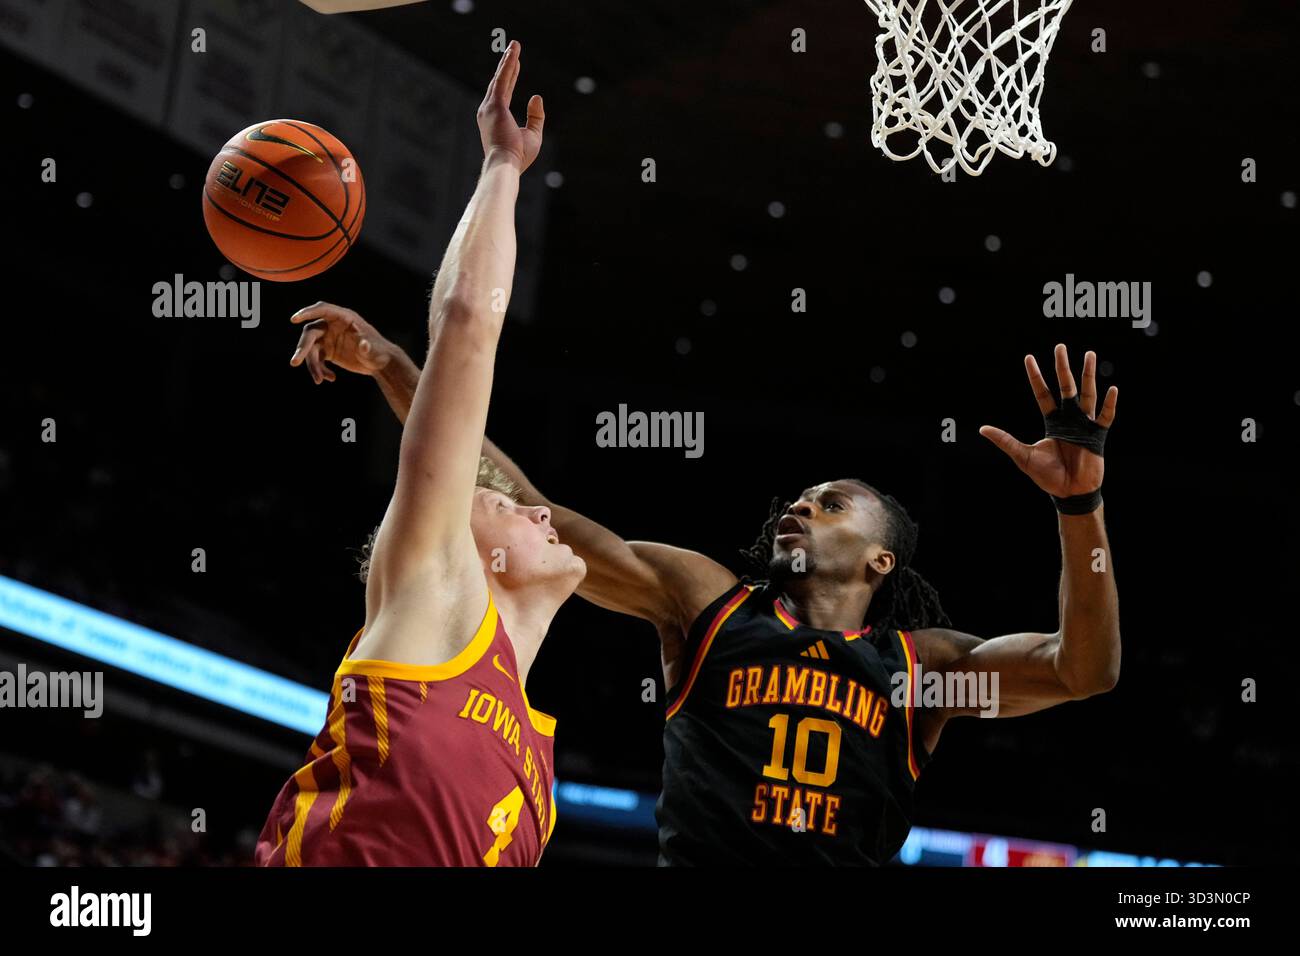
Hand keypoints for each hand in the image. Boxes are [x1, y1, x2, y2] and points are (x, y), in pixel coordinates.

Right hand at [289, 302, 392, 383]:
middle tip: (295, 362)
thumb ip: (367, 347)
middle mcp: (333, 325)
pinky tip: (330, 378)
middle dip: (303, 348)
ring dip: (312, 365)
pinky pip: (316, 358)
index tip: (294, 319)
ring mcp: (329, 337)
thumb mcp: (374, 350)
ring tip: (319, 380)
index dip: (308, 312)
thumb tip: (364, 345)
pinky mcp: (328, 350)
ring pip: (311, 348)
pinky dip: (319, 369)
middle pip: (311, 332)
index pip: (323, 310)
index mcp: (344, 318)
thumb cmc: (380, 353)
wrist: (380, 364)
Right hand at [476, 40, 544, 171]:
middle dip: (507, 64)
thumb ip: (535, 116)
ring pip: (501, 78)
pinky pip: (503, 79)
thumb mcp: (533, 135)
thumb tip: (536, 96)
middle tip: (513, 49)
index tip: (515, 65)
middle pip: (500, 82)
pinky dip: (508, 65)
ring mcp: (489, 107)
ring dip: (508, 60)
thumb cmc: (518, 156)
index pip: (504, 93)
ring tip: (515, 45)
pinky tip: (514, 53)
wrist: (506, 164)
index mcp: (495, 119)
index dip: (511, 77)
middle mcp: (488, 110)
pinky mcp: (495, 105)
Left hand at [979, 344, 1118, 497]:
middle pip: (1066, 387)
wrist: (1069, 493)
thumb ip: (1005, 440)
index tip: (1029, 357)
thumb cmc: (1047, 476)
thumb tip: (982, 429)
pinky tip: (1112, 389)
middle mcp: (1068, 419)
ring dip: (1088, 375)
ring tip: (1090, 354)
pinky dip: (1109, 404)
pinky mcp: (1098, 436)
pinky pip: (1105, 417)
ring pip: (1087, 394)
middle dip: (1063, 367)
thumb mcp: (1022, 456)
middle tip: (1060, 346)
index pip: (1042, 394)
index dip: (1036, 377)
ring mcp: (1084, 426)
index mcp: (1052, 422)